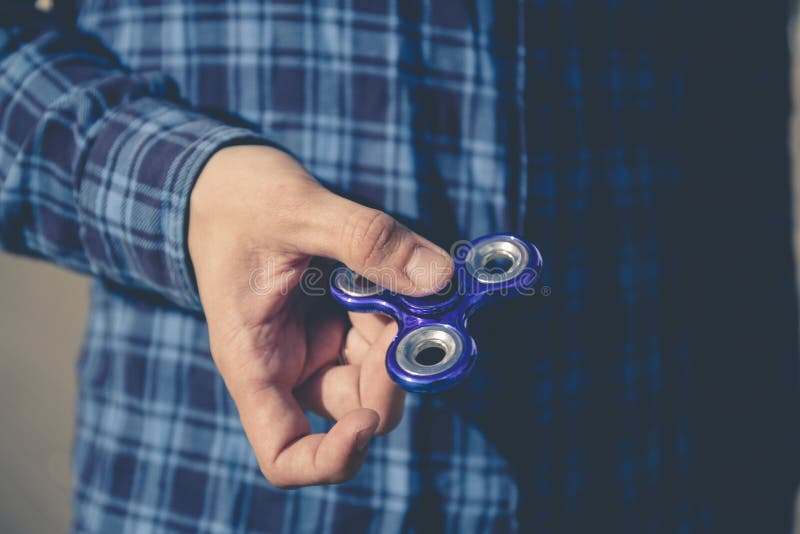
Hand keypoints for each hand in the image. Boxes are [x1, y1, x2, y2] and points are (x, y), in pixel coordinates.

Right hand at [188, 145, 452, 487]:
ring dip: (405, 331)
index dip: (333, 459)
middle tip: (415, 314)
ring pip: (378, 366)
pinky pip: (384, 328)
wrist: (222, 178)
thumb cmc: (238, 199)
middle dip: (392, 372)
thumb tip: (439, 278)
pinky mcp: (338, 314)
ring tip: (402, 273)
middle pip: (354, 407)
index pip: (286, 454)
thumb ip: (366, 240)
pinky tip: (404, 268)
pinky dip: (404, 305)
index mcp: (255, 360)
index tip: (367, 418)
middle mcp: (289, 362)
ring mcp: (317, 340)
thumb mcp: (297, 211)